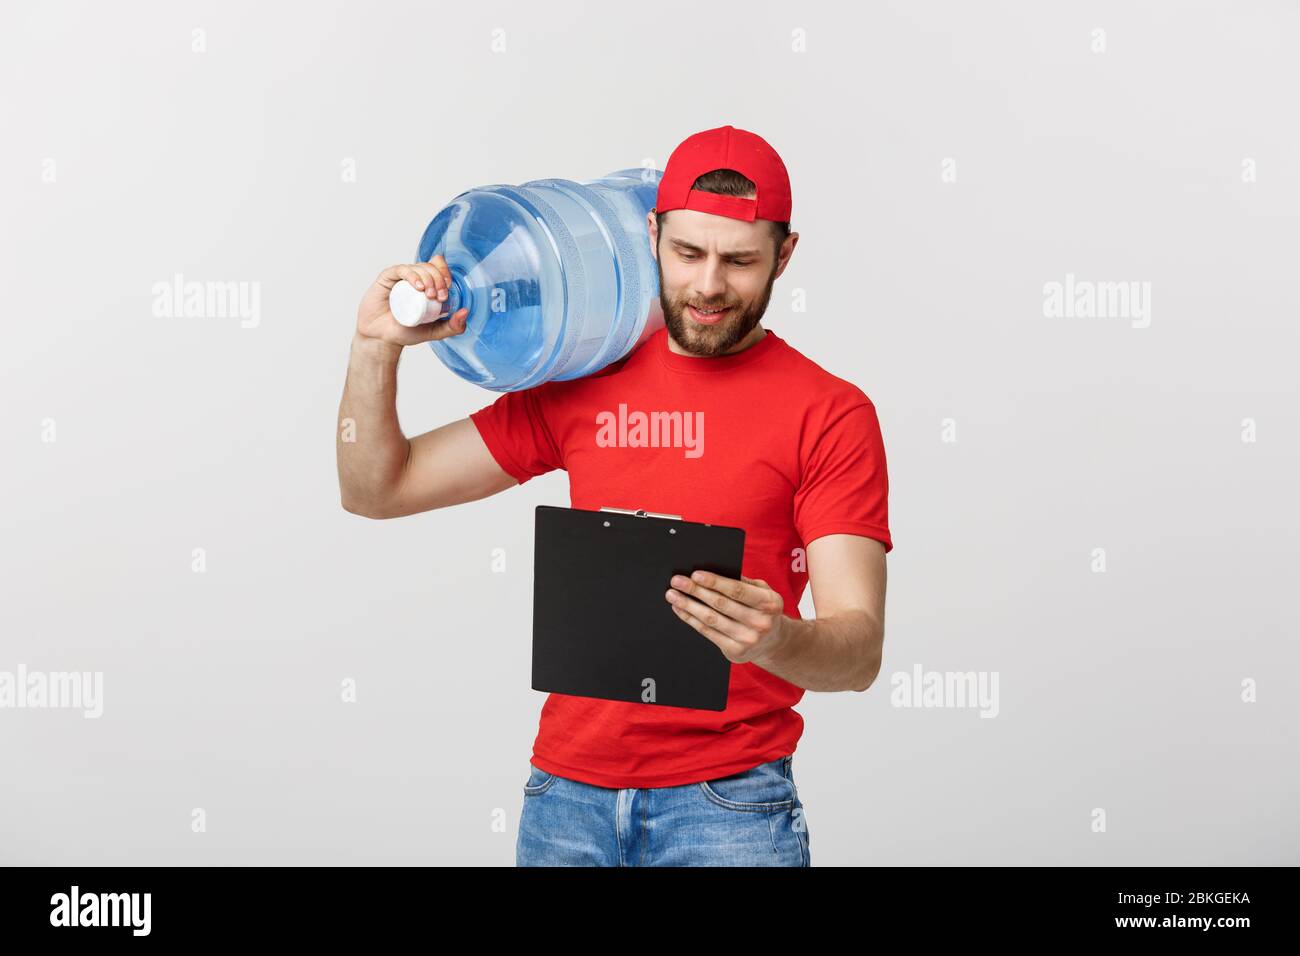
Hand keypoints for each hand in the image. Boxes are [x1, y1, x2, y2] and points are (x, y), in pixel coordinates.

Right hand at [356, 255, 469, 346]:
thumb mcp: (436, 331)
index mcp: (427, 284)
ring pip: (418, 267)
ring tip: (429, 294)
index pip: (439, 269)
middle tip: (439, 296)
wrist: (383, 339)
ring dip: (428, 278)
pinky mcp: (388, 278)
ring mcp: (401, 277)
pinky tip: (418, 286)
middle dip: (439, 279)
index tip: (448, 288)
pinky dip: (412, 275)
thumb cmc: (406, 332)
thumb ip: (454, 327)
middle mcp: (415, 278)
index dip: (445, 273)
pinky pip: (401, 270)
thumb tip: (465, 312)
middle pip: (431, 267)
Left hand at [665, 571, 788, 664]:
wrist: (774, 643)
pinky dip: (691, 620)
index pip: (737, 590)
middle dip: (695, 591)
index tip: (695, 574)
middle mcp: (760, 623)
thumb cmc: (764, 610)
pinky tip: (681, 609)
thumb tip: (716, 570)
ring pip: (711, 619)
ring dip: (688, 605)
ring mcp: (748, 639)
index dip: (715, 582)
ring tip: (673, 595)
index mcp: (769, 603)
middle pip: (720, 604)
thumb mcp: (763, 592)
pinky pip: (707, 632)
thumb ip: (744, 582)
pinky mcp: (735, 651)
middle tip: (677, 581)